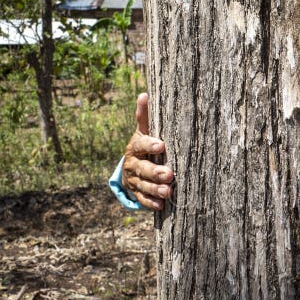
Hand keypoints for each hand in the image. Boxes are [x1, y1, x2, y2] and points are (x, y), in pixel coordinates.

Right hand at [122, 93, 173, 210]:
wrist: (130, 168)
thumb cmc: (143, 146)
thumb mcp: (143, 131)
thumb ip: (144, 116)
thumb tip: (144, 94)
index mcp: (135, 147)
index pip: (141, 145)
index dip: (150, 145)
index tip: (162, 145)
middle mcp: (133, 164)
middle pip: (143, 168)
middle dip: (155, 172)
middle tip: (169, 174)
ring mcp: (134, 180)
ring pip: (143, 185)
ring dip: (155, 189)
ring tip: (168, 192)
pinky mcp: (137, 193)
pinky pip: (142, 199)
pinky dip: (151, 203)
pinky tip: (161, 205)